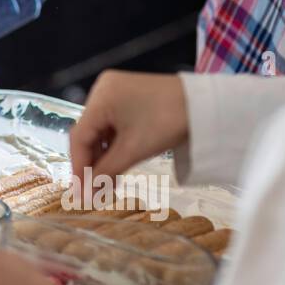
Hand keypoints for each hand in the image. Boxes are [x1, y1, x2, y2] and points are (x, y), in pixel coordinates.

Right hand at [68, 71, 188, 194]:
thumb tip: (86, 195)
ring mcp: (115, 91)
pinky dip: (114, 143)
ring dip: (104, 155)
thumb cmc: (169, 122)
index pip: (79, 136)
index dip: (79, 167)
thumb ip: (106, 172)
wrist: (205, 105)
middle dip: (92, 163)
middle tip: (96, 191)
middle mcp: (102, 89)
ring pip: (100, 129)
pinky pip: (112, 123)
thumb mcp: (134, 150)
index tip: (81, 193)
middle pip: (88, 132)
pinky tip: (118, 162)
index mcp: (100, 97)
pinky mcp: (127, 95)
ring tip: (109, 181)